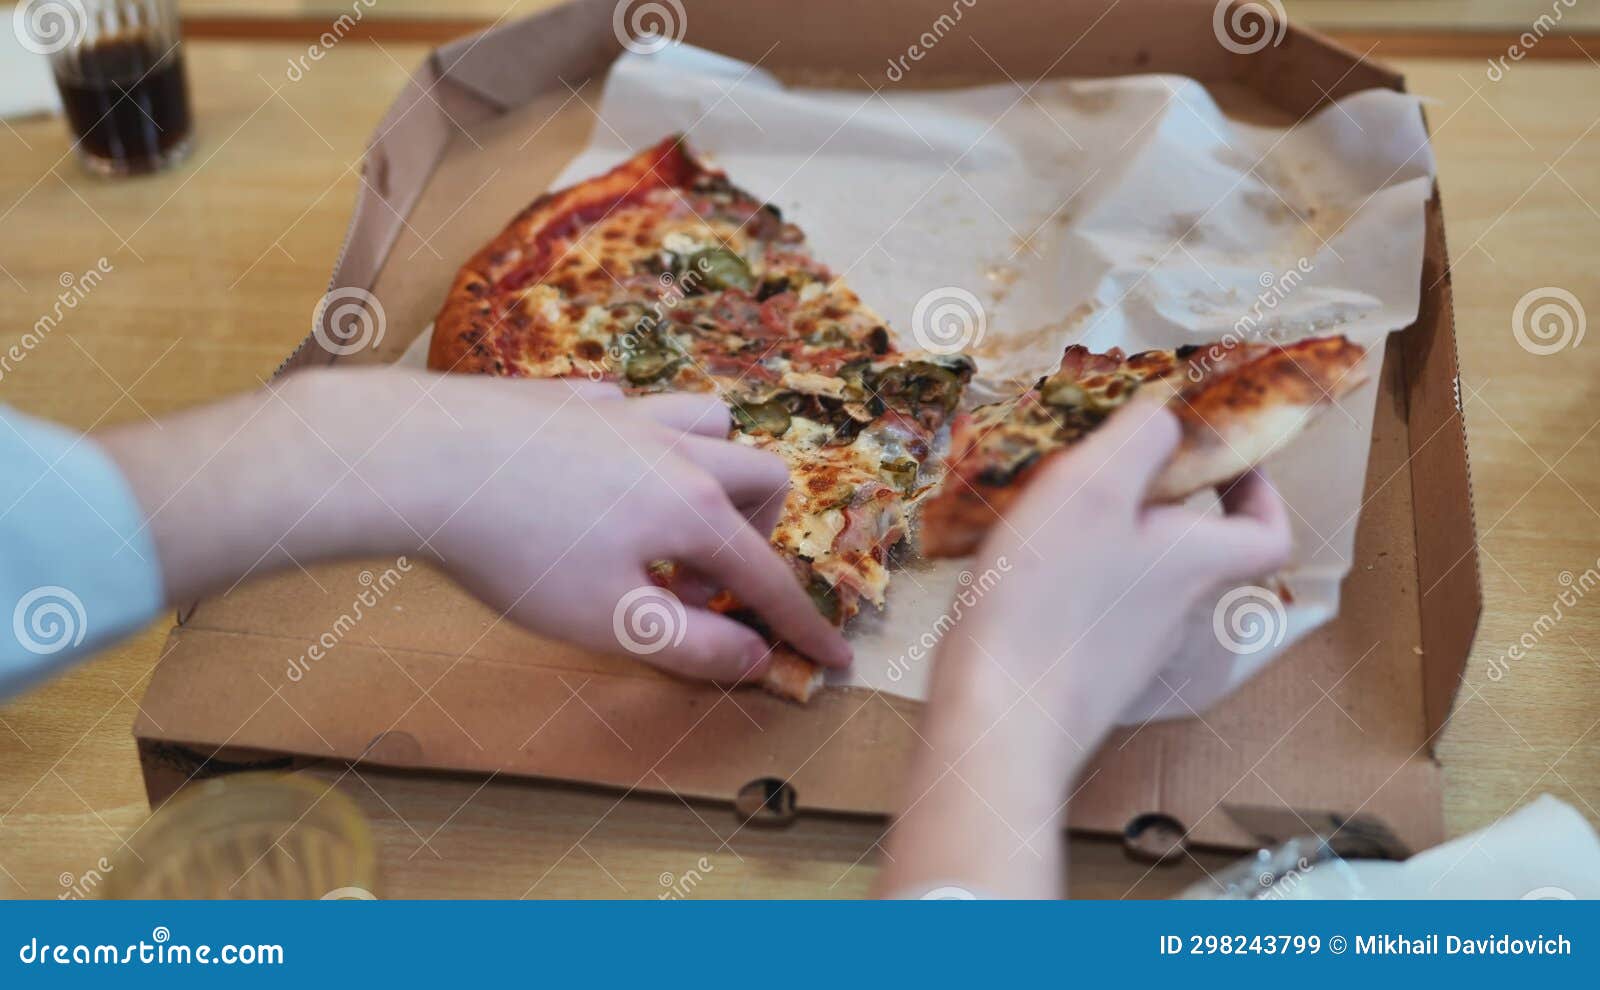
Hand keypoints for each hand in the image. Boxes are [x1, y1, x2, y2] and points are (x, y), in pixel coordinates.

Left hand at [100, 368, 850, 685]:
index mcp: (693, 511)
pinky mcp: (572, 395)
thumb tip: (754, 660)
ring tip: (670, 517)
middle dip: (762, 531)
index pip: (767, 577)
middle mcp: (674, 450)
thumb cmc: (514, 551)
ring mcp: (625, 413)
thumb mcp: (608, 622)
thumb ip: (691, 646)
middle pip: (761, 476)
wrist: (419, 457)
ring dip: (714, 469)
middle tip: (713, 579)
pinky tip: (599, 473)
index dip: (802, 624)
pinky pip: (636, 408)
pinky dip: (643, 443)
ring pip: (709, 421)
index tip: (833, 656)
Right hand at [945, 396, 1292, 752]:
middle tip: (1105, 469)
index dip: (1260, 494)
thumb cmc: (1051, 597)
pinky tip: (1012, 568)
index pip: (1267, 534)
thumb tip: (1167, 418)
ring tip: (1045, 509)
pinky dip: (1064, 583)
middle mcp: (1175, 613)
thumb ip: (1139, 438)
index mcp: (1196, 562)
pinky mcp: (1079, 676)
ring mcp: (1128, 654)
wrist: (998, 719)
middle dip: (1158, 504)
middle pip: (1193, 553)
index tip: (1226, 460)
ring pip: (1135, 581)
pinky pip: (1087, 614)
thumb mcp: (1094, 486)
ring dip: (1104, 541)